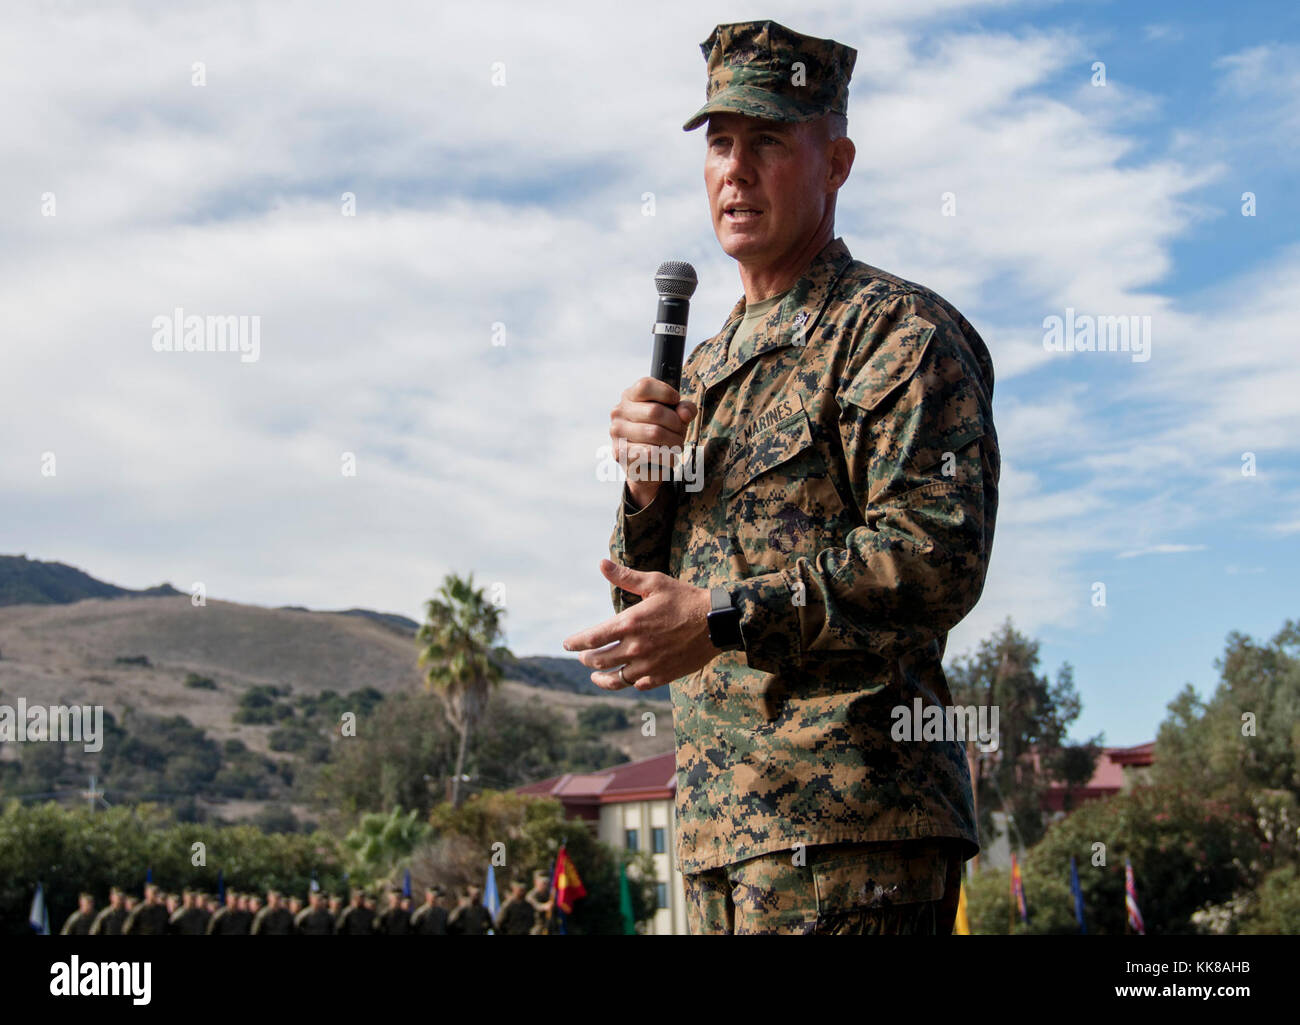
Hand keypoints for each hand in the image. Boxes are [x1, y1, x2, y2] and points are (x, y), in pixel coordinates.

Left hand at [563, 560, 717, 690]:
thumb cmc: (685, 599)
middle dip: (586, 659)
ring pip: (616, 679)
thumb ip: (626, 577)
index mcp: (629, 624)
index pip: (592, 638)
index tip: (567, 644)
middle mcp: (635, 648)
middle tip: (582, 657)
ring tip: (595, 676)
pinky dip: (628, 681)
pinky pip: (638, 684)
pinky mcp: (662, 675)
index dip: (576, 643)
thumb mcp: (655, 583)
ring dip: (601, 678)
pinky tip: (626, 678)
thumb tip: (602, 564)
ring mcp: (648, 665)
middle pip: (599, 660)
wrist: (716, 622)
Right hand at [610, 377, 696, 509]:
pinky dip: (667, 456)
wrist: (646, 466)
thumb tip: (685, 414)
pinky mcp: (620, 453)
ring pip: (655, 433)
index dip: (666, 393)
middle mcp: (619, 412)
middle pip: (655, 411)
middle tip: (681, 433)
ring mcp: (616, 432)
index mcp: (630, 396)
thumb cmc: (662, 433)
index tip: (676, 402)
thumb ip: (685, 409)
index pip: (645, 386)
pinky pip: (651, 452)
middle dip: (676, 424)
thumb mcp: (677, 416)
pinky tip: (669, 458)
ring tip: (676, 446)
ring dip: (674, 442)